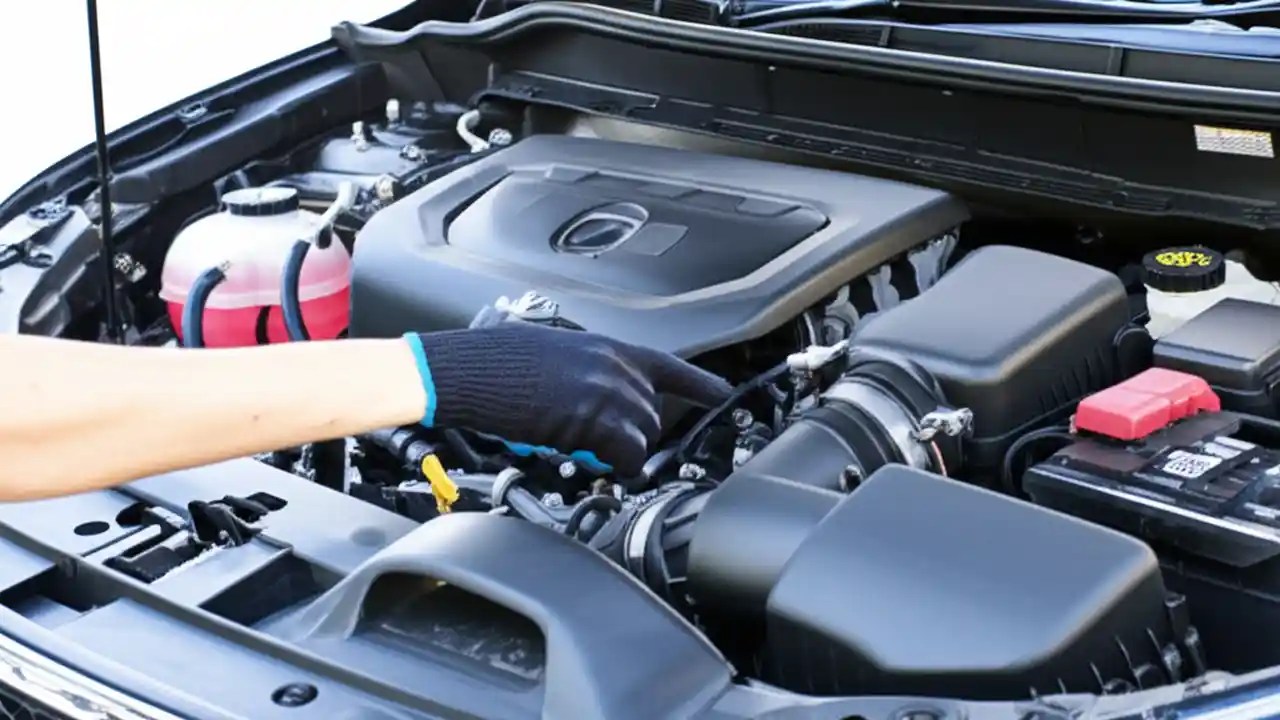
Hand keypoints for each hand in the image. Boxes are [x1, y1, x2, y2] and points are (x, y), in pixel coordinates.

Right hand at [403, 324, 731, 474]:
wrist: (466, 370)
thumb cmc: (493, 362)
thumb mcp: (552, 355)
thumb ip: (588, 376)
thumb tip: (594, 405)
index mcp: (606, 347)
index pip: (670, 366)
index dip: (701, 385)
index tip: (724, 396)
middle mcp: (614, 366)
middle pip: (653, 416)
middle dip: (630, 437)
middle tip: (597, 446)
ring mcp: (606, 392)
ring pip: (640, 439)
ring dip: (616, 453)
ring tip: (578, 449)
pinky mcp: (592, 419)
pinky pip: (625, 455)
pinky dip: (612, 466)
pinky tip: (583, 458)